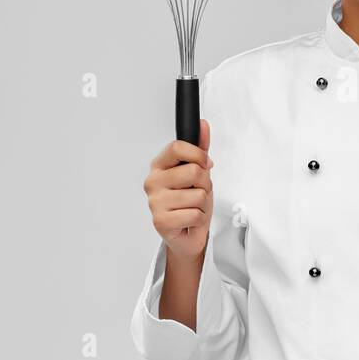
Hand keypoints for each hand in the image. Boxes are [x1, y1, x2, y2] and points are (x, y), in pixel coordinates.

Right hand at [144, 119, 214, 261]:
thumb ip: (200, 149)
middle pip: (194, 171)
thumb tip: (203, 125)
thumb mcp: (198, 173)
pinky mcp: (160, 221)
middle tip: (197, 193)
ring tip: (192, 208)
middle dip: (205, 184)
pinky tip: (189, 220)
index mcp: (159, 166)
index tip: (204, 164)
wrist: (187, 234)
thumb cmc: (190, 202)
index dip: (198, 155)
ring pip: (198, 195)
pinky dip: (199, 219)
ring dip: (203, 204)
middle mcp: (153, 182)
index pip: (177, 147)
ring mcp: (155, 202)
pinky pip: (195, 213)